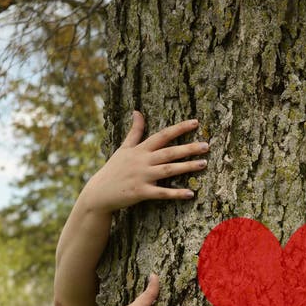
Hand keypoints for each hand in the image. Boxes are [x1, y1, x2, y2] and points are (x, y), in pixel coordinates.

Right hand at [82, 111, 208, 210]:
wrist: (99, 192)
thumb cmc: (114, 170)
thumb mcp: (123, 148)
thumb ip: (134, 131)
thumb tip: (137, 111)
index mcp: (140, 149)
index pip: (162, 135)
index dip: (179, 128)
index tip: (196, 122)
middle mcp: (142, 160)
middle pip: (169, 152)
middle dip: (188, 148)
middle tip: (206, 145)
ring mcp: (142, 176)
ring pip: (168, 170)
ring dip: (187, 167)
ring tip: (203, 164)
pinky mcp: (141, 192)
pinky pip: (162, 193)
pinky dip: (176, 193)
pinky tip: (190, 193)